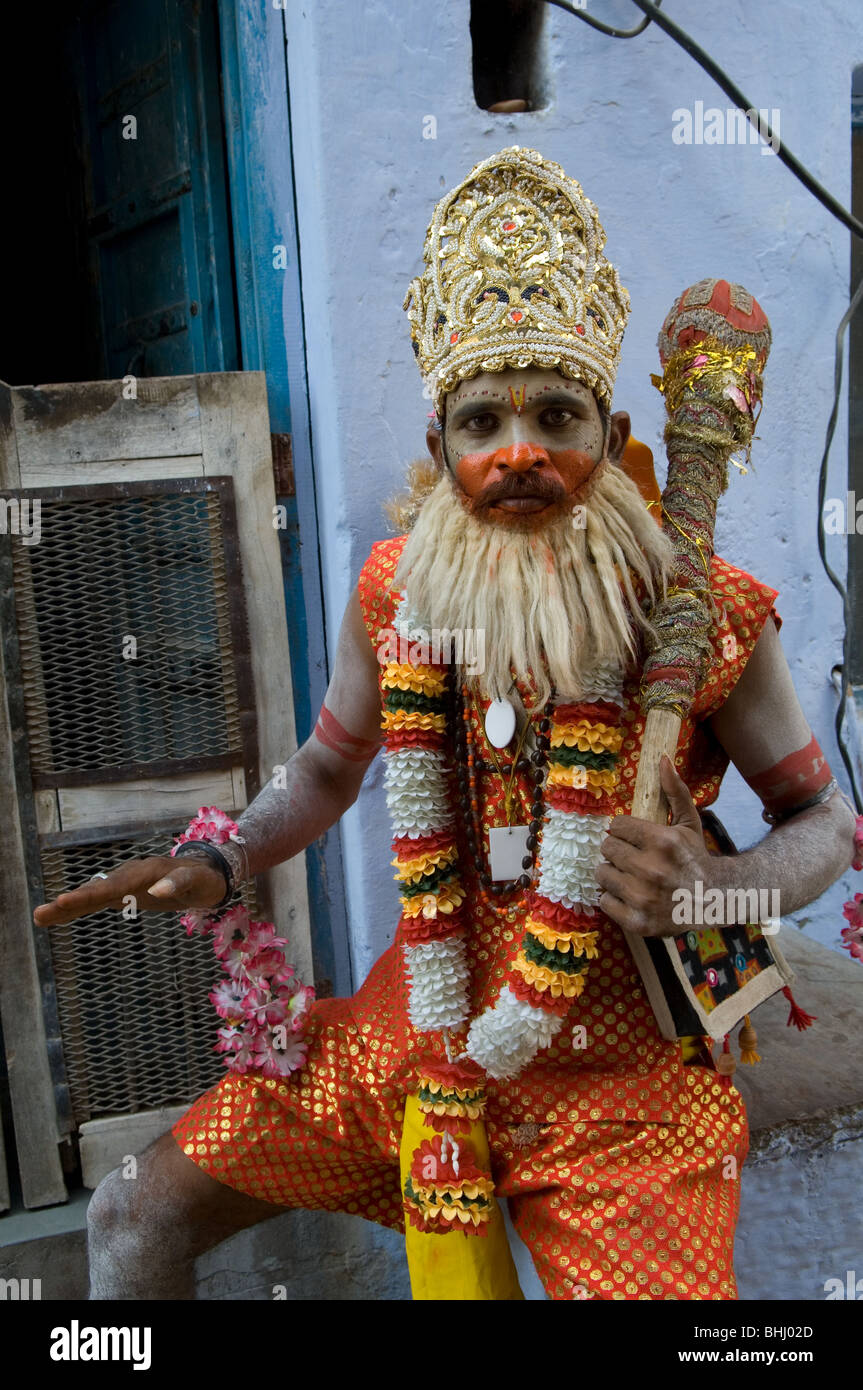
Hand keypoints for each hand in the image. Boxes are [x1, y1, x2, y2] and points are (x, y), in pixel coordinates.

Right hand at [33, 855, 226, 927]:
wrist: (205, 873)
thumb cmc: (204, 879)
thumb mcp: (198, 882)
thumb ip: (179, 883)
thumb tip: (158, 890)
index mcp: (143, 872)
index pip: (112, 887)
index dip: (88, 896)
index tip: (64, 902)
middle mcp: (128, 876)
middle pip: (94, 891)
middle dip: (68, 903)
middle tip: (40, 914)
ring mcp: (123, 884)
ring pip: (90, 896)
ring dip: (66, 907)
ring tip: (39, 917)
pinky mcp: (123, 894)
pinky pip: (96, 901)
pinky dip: (76, 909)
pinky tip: (57, 916)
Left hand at [596, 755, 714, 936]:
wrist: (713, 901)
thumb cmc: (695, 858)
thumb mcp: (688, 823)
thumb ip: (674, 791)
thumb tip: (663, 759)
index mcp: (663, 841)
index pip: (616, 826)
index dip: (625, 831)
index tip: (636, 838)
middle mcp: (652, 869)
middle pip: (606, 848)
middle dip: (618, 851)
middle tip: (634, 858)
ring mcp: (643, 897)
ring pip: (602, 874)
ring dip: (613, 874)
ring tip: (631, 876)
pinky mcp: (638, 921)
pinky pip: (604, 901)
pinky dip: (613, 899)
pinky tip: (631, 895)